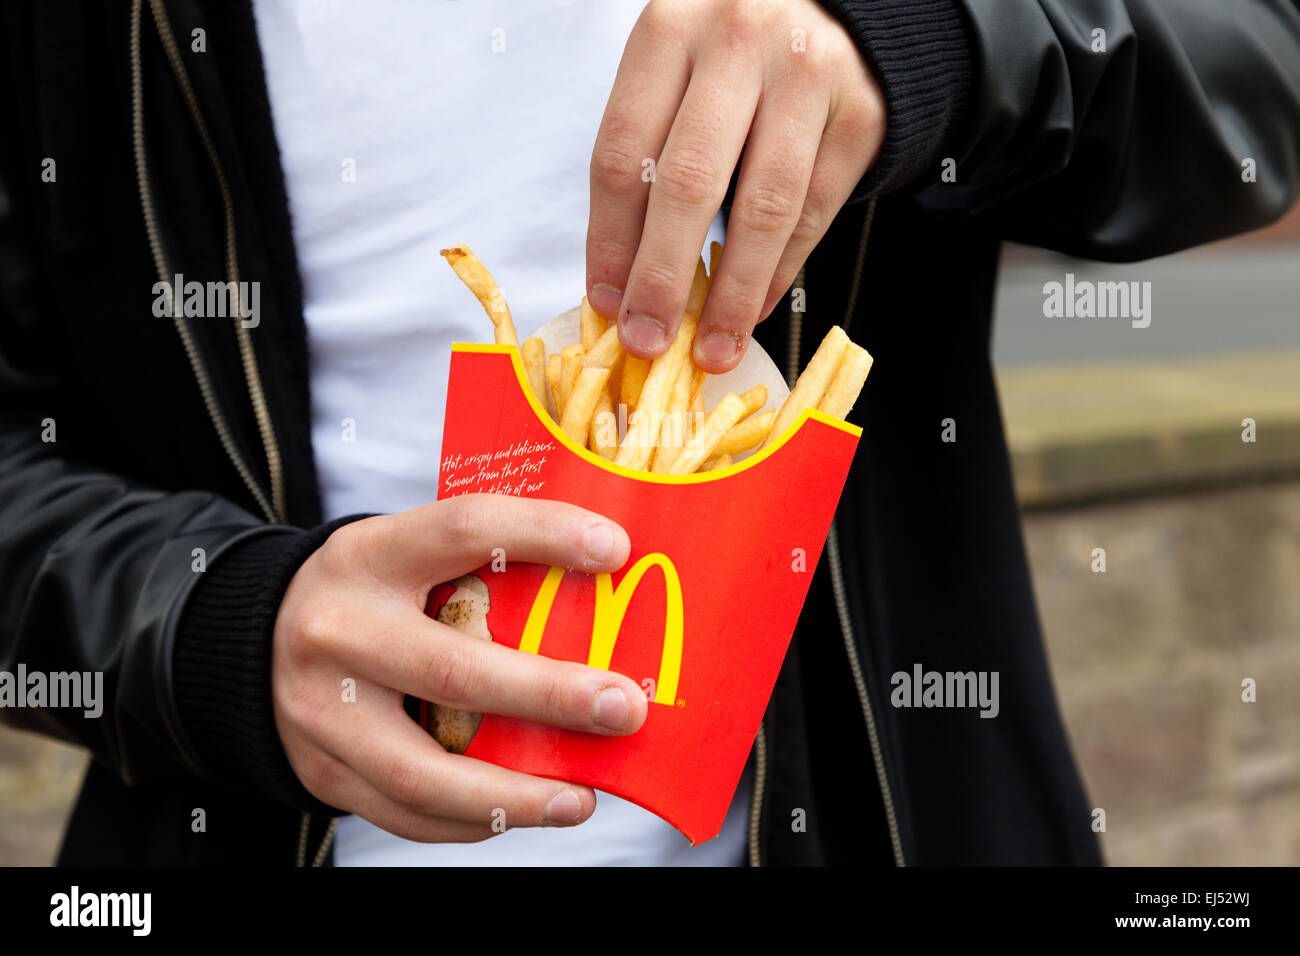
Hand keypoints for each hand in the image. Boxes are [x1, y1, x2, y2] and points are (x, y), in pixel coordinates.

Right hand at [272, 494, 646, 841]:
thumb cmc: (373, 593)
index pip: (463, 529)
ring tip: (583, 798)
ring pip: (424, 770)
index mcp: (371, 555)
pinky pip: (407, 813)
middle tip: (622, 708)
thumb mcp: (406, 552)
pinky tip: (528, 809)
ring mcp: (322, 711)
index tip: (616, 549)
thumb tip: (607, 588)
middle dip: (549, 695)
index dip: (543, 534)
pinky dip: (476, 820)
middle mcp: (338, 630)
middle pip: (452, 670)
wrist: (256, 641)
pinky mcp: (322, 771)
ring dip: (515, 793)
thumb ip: (482, 567)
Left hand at [586, 0, 884, 372]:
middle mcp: (736, 43)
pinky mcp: (860, 115)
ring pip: (761, 207)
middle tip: (649, 343)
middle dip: (663, 278)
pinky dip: (779, 272)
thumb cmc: (731, 57)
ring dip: (732, 294)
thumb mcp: (675, 74)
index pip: (623, 153)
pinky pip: (814, 212)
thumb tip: (622, 283)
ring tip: (713, 350)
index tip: (607, 304)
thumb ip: (647, 156)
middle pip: (688, 183)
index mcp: (669, 29)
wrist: (836, 10)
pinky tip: (754, 309)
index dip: (610, 242)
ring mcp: (806, 76)